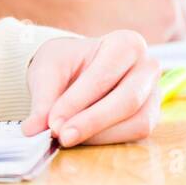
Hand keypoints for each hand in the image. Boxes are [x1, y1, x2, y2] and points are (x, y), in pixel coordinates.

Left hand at [23, 30, 159, 146]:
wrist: (76, 71)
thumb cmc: (66, 63)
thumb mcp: (48, 70)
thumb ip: (43, 99)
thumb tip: (32, 130)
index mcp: (126, 43)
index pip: (104, 75)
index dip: (77, 101)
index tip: (53, 122)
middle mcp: (147, 67)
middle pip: (127, 100)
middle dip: (92, 122)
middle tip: (61, 136)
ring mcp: (153, 95)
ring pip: (136, 123)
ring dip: (100, 136)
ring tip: (68, 138)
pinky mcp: (149, 118)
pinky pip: (134, 136)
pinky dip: (106, 141)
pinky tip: (82, 139)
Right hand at [33, 0, 185, 42]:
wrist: (65, 5)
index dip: (172, 2)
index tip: (156, 11)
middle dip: (171, 21)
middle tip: (143, 26)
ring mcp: (172, 4)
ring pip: (181, 30)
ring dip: (163, 36)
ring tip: (131, 33)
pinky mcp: (165, 29)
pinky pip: (170, 46)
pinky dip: (154, 47)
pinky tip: (129, 41)